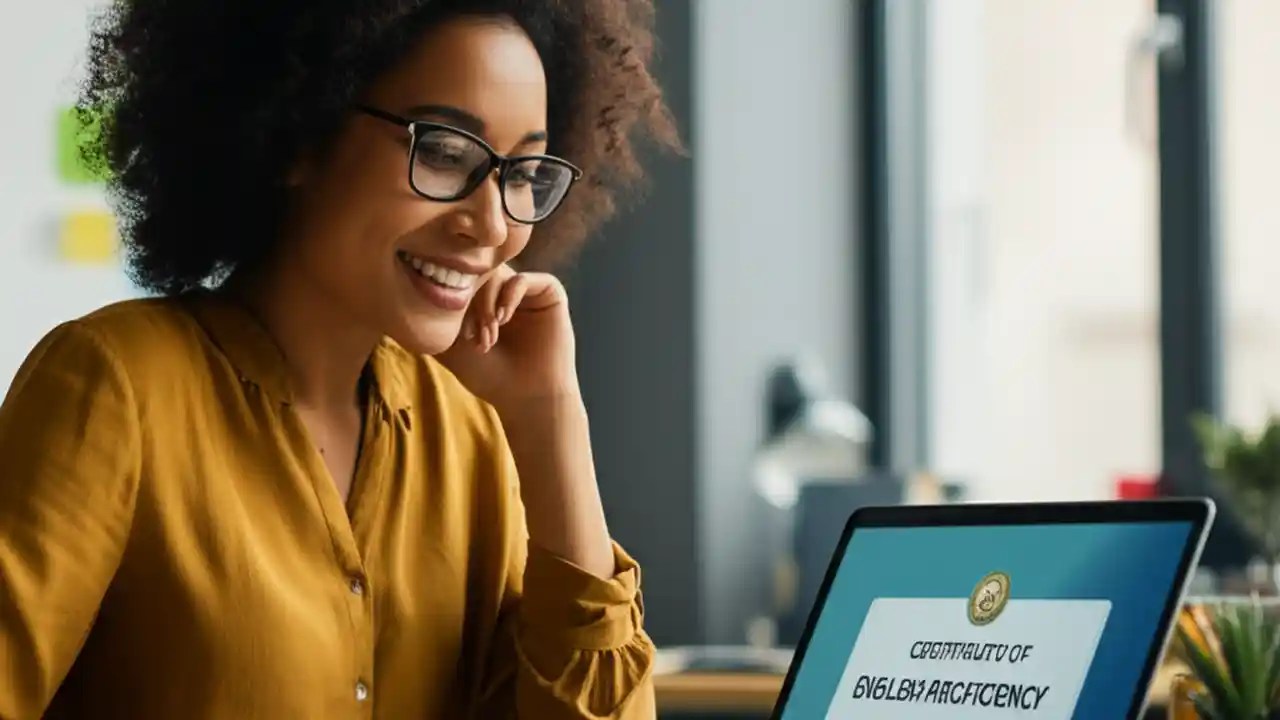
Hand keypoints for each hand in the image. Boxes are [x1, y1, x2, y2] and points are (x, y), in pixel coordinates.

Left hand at [435, 265, 579, 414]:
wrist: (526, 397)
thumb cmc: (489, 375)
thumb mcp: (450, 344)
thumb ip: (435, 315)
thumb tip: (410, 288)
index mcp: (482, 297)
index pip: (461, 275)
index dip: (453, 297)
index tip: (454, 333)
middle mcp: (505, 289)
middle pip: (479, 271)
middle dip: (471, 301)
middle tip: (472, 335)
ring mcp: (527, 290)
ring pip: (499, 273)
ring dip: (488, 303)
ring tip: (488, 335)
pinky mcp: (549, 293)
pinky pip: (524, 279)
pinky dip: (509, 295)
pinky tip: (503, 319)